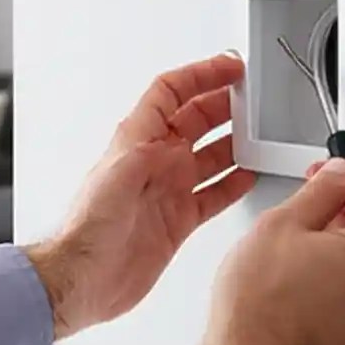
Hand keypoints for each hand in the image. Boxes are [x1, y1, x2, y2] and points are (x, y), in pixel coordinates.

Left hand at [25, 53, 257, 338]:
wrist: (85, 277)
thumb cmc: (88, 228)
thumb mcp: (116, 177)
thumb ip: (147, 153)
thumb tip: (174, 140)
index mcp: (138, 141)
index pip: (171, 92)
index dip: (200, 74)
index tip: (230, 67)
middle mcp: (155, 162)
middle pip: (196, 118)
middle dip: (224, 103)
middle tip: (252, 97)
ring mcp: (168, 190)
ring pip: (210, 155)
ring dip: (235, 141)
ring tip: (259, 133)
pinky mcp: (179, 220)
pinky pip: (214, 193)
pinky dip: (234, 182)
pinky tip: (250, 175)